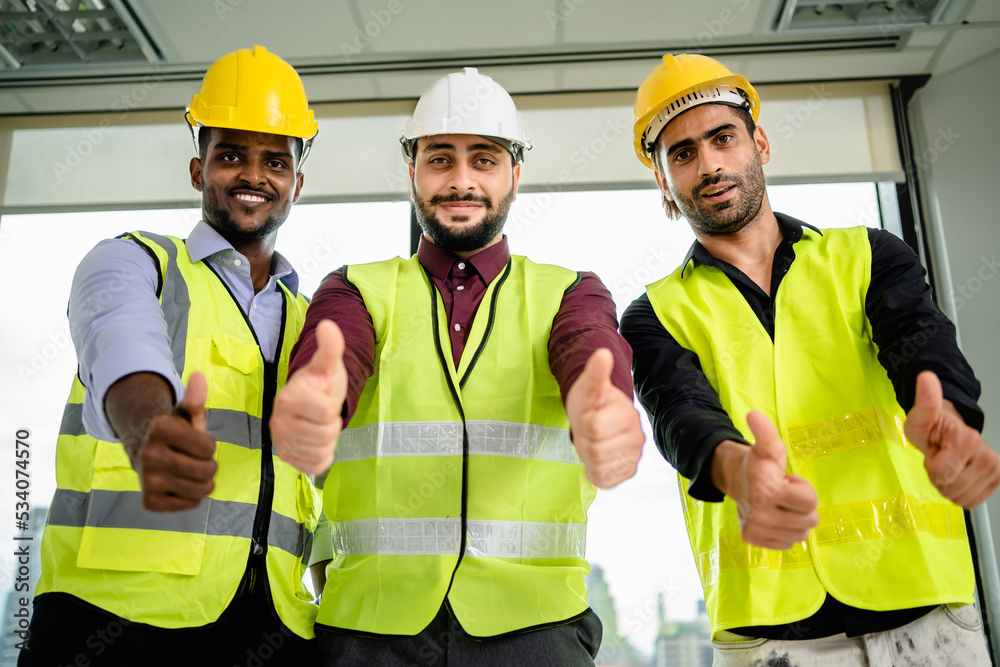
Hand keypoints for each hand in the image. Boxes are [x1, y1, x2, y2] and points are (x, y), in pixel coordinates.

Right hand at [127, 372, 217, 511]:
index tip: (196, 441)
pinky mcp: (149, 501)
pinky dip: (192, 497)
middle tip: (196, 459)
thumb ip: (195, 399)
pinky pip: (189, 504)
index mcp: (160, 430)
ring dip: (204, 482)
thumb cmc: (173, 431)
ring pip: (201, 490)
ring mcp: (148, 480)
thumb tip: (197, 376)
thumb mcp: (184, 413)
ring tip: (193, 473)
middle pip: (207, 470)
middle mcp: (150, 455)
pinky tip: (181, 485)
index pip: (209, 447)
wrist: (143, 450)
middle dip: (209, 465)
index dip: (209, 445)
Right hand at [271, 320, 347, 474]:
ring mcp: (281, 442)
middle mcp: (278, 422)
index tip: (323, 398)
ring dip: (328, 440)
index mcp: (288, 398)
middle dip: (331, 424)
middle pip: (326, 434)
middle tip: (322, 413)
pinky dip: (322, 456)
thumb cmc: (319, 383)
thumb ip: (330, 347)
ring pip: (322, 450)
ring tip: (319, 425)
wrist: (307, 402)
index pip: (327, 413)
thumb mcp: (327, 365)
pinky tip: (315, 441)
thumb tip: (328, 325)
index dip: (332, 406)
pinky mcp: (287, 459)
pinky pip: (316, 466)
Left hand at [565, 348, 643, 487]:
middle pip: (595, 450)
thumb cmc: (591, 402)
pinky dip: (594, 471)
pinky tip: (598, 457)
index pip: (594, 427)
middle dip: (585, 440)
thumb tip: (602, 353)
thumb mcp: (589, 386)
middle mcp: (636, 438)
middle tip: (589, 431)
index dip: (584, 422)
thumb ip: (595, 372)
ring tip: (593, 442)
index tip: (588, 415)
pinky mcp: (626, 473)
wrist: (596, 419)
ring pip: (598, 466)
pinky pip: (603, 480)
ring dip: (588, 455)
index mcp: (628, 415)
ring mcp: (633, 457)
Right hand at [721, 411, 818, 549]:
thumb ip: (765, 432)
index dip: (803, 489)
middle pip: (809, 521)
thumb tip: (752, 414)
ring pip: (801, 534)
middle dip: (802, 506)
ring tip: (780, 505)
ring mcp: (756, 528)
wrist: (735, 479)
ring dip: (795, 519)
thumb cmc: (760, 464)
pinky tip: (775, 517)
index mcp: (765, 491)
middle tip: (784, 494)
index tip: (788, 481)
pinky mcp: (753, 539)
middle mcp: (759, 515)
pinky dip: (785, 531)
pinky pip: (788, 543)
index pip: (810, 502)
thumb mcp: (768, 447)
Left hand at [904, 371, 999, 507]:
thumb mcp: (920, 416)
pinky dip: (959, 493)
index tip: (934, 449)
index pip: (941, 474)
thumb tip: (926, 378)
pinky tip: (957, 474)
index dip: (930, 464)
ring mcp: (994, 469)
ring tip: (948, 464)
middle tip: (940, 457)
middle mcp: (987, 456)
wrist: (949, 431)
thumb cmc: (933, 426)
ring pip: (960, 497)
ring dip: (948, 485)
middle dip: (938, 476)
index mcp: (968, 440)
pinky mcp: (997, 480)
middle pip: (951, 488)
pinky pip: (971, 501)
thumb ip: (925, 400)